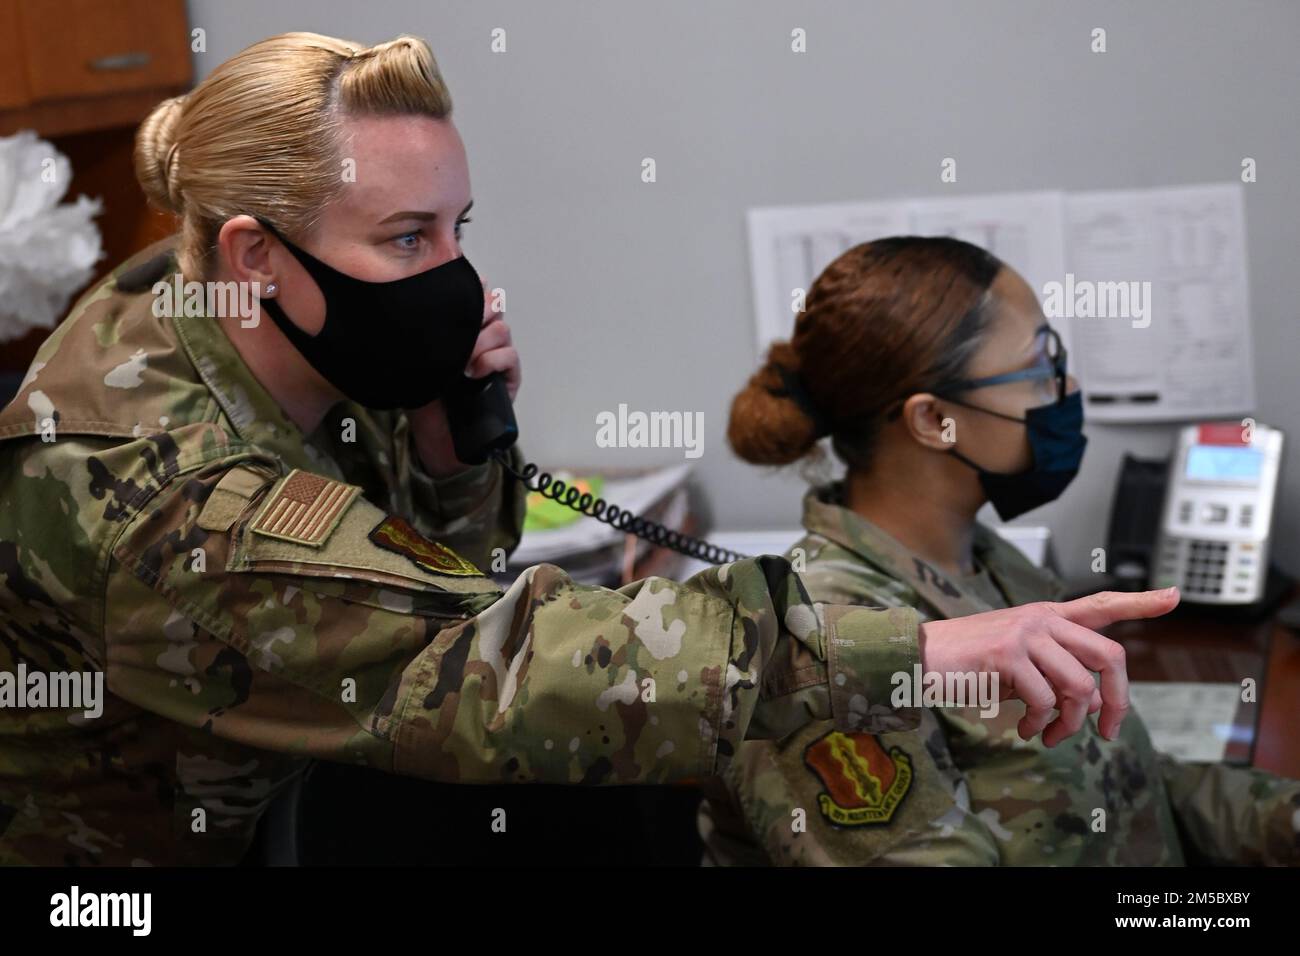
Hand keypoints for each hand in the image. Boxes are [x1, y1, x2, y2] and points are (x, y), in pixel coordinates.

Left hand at [408, 277, 520, 476]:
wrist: (435, 435)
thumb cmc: (422, 395)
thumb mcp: (415, 357)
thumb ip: (421, 332)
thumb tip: (413, 305)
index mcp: (461, 327)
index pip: (475, 293)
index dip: (469, 290)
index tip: (451, 297)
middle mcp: (482, 337)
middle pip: (492, 305)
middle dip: (476, 312)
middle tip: (457, 328)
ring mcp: (497, 357)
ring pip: (501, 329)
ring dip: (481, 340)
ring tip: (461, 360)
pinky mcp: (509, 378)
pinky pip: (511, 356)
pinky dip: (493, 360)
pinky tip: (474, 371)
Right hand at [918, 587, 1178, 746]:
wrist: (916, 659)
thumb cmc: (966, 666)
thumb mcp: (1018, 664)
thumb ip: (1055, 673)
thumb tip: (1094, 704)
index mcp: (1045, 616)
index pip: (1101, 604)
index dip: (1141, 602)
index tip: (1175, 596)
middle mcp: (1040, 618)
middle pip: (1108, 656)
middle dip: (1117, 701)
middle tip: (1105, 731)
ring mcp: (1024, 633)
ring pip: (1079, 686)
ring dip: (1070, 723)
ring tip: (1048, 734)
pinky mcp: (1007, 654)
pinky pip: (1044, 699)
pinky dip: (1039, 723)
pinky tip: (1024, 728)